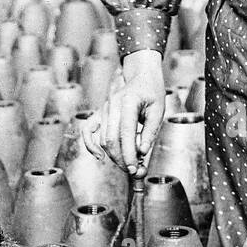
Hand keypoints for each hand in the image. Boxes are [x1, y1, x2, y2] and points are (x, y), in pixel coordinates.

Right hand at [81, 49, 164, 174]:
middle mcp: (111, 105)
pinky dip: (90, 145)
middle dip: (121, 159)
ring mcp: (103, 109)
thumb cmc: (152, 91)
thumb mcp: (158, 109)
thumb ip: (151, 131)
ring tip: (127, 165)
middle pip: (110, 139)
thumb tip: (141, 152)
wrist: (141, 74)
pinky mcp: (99, 113)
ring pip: (101, 139)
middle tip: (135, 172)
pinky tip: (99, 156)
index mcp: (127, 102)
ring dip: (113, 156)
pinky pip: (87, 130)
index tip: (136, 169)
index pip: (125, 133)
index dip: (129, 154)